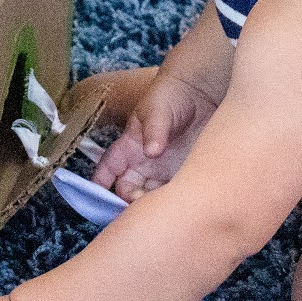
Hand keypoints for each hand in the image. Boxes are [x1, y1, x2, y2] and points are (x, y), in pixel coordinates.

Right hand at [91, 70, 217, 200]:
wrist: (201, 93)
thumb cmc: (171, 97)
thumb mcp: (158, 111)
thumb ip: (154, 131)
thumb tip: (151, 152)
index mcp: (129, 147)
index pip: (108, 168)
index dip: (100, 182)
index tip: (99, 195)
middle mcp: (143, 163)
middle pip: (128, 189)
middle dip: (129, 201)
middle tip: (141, 205)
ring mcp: (163, 171)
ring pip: (150, 196)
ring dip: (152, 205)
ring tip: (162, 207)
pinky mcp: (183, 174)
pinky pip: (175, 194)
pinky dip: (175, 202)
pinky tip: (180, 203)